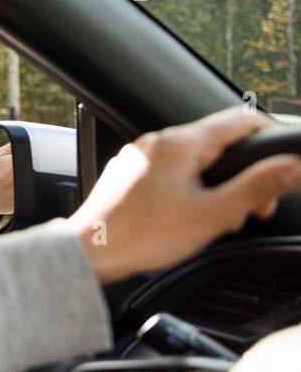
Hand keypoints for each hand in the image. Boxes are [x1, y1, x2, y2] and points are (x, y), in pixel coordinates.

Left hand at [67, 107, 300, 283]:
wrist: (91, 252)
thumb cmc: (141, 236)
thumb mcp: (213, 214)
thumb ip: (257, 188)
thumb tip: (292, 167)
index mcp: (180, 143)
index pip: (242, 120)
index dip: (272, 136)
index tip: (286, 160)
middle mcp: (158, 142)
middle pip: (219, 143)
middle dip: (244, 173)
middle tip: (255, 207)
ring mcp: (141, 157)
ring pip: (195, 160)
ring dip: (217, 185)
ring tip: (221, 218)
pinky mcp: (130, 174)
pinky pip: (171, 172)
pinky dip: (191, 189)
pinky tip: (191, 216)